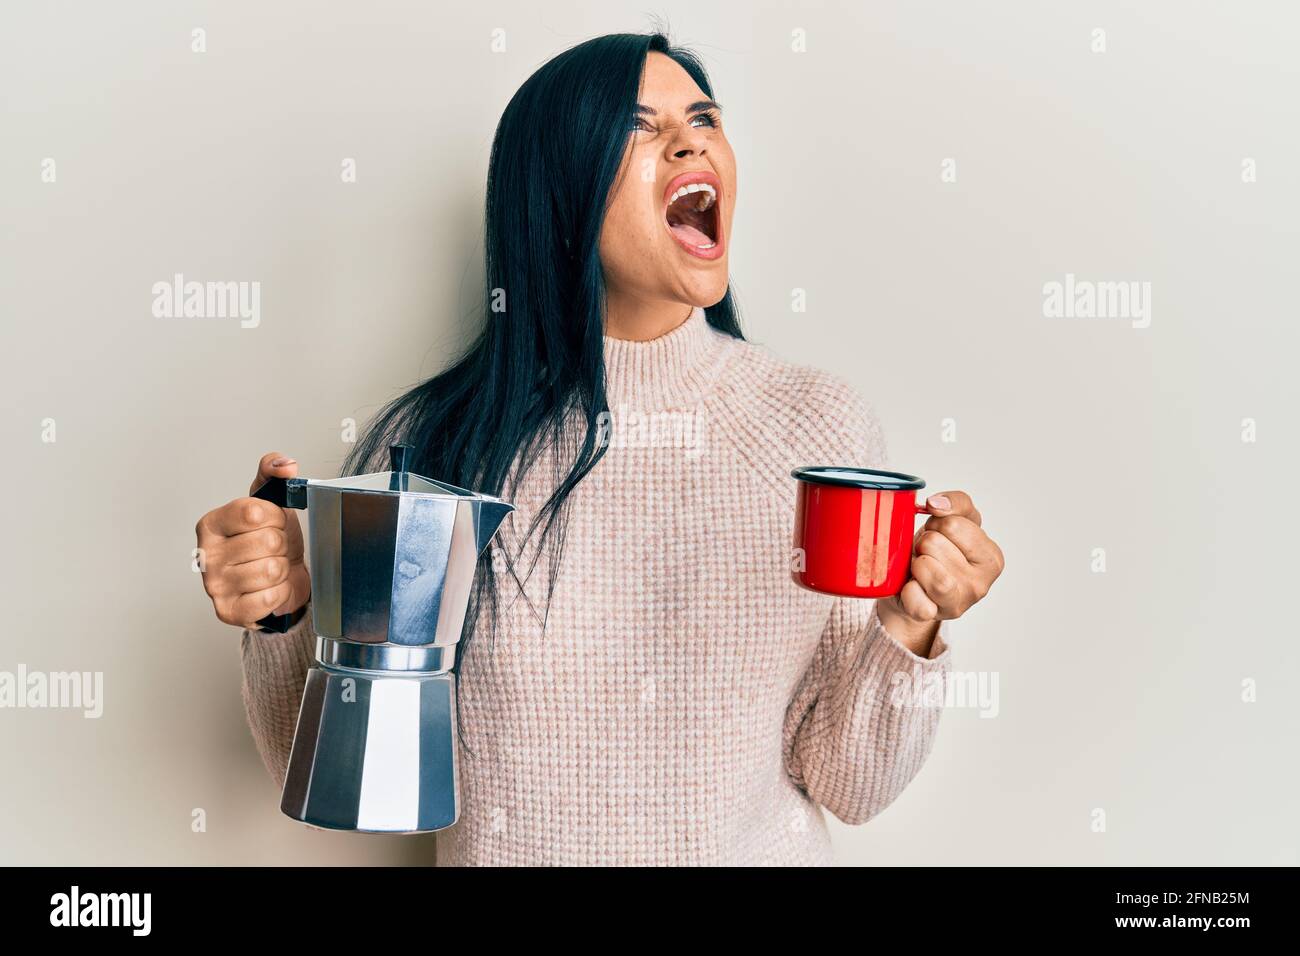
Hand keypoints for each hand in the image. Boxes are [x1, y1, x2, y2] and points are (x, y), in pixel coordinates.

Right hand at [195, 452, 310, 628]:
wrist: (278, 578)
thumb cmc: (270, 541)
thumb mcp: (271, 502)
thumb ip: (274, 473)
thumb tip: (285, 465)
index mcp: (211, 524)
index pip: (254, 512)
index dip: (275, 517)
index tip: (272, 522)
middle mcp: (206, 555)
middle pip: (268, 542)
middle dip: (282, 545)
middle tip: (274, 549)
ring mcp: (215, 586)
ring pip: (272, 570)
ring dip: (282, 569)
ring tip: (272, 568)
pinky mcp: (229, 612)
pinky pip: (271, 597)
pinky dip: (280, 592)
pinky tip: (270, 588)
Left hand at [876, 491, 1004, 654]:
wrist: (913, 583)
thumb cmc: (938, 549)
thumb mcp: (956, 519)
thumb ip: (956, 502)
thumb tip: (937, 504)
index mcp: (992, 558)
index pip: (953, 524)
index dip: (937, 524)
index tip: (940, 536)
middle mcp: (980, 584)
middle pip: (934, 544)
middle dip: (923, 542)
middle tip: (926, 552)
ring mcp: (957, 604)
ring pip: (925, 567)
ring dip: (914, 561)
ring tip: (919, 566)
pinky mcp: (932, 616)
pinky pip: (915, 599)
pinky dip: (907, 589)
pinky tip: (911, 586)